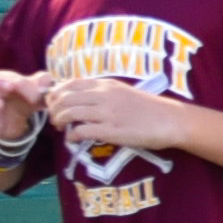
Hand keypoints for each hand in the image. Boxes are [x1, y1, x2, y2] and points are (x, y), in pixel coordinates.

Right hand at [0, 69, 45, 161]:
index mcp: (0, 81)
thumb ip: (43, 84)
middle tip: (10, 86)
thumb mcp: (36, 91)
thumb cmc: (24, 98)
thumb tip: (46, 79)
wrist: (18, 120)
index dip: (14, 79)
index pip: (1, 75)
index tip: (27, 87)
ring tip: (0, 106)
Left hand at [40, 71, 173, 153]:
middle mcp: (104, 95)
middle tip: (54, 118)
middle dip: (53, 108)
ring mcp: (107, 113)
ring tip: (60, 127)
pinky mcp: (111, 131)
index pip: (70, 83)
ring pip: (69, 112)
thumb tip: (81, 100)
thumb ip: (102, 93)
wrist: (170, 120)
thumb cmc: (148, 108)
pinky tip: (72, 139)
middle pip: (65, 97)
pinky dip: (71, 136)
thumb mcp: (123, 92)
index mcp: (106, 84)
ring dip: (59, 121)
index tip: (53, 102)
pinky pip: (81, 131)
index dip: (56, 92)